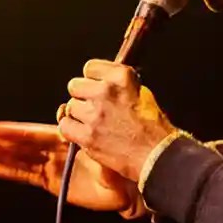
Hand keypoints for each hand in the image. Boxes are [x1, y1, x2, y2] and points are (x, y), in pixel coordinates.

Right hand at [0, 119, 138, 212]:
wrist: (127, 186)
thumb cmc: (119, 160)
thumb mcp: (103, 147)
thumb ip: (84, 136)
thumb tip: (64, 117)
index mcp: (65, 137)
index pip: (34, 133)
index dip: (14, 132)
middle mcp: (54, 150)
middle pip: (20, 145)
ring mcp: (51, 166)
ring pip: (19, 159)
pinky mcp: (51, 183)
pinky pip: (27, 176)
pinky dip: (9, 172)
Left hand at [58, 59, 177, 181]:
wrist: (156, 154)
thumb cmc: (153, 126)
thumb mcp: (142, 92)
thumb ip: (118, 83)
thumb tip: (100, 81)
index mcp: (121, 77)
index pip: (90, 67)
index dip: (92, 78)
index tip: (96, 86)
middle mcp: (106, 92)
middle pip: (74, 86)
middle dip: (83, 95)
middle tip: (94, 107)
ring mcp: (94, 114)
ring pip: (70, 107)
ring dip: (79, 114)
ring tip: (94, 123)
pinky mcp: (87, 136)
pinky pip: (65, 126)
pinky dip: (72, 130)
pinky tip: (84, 133)